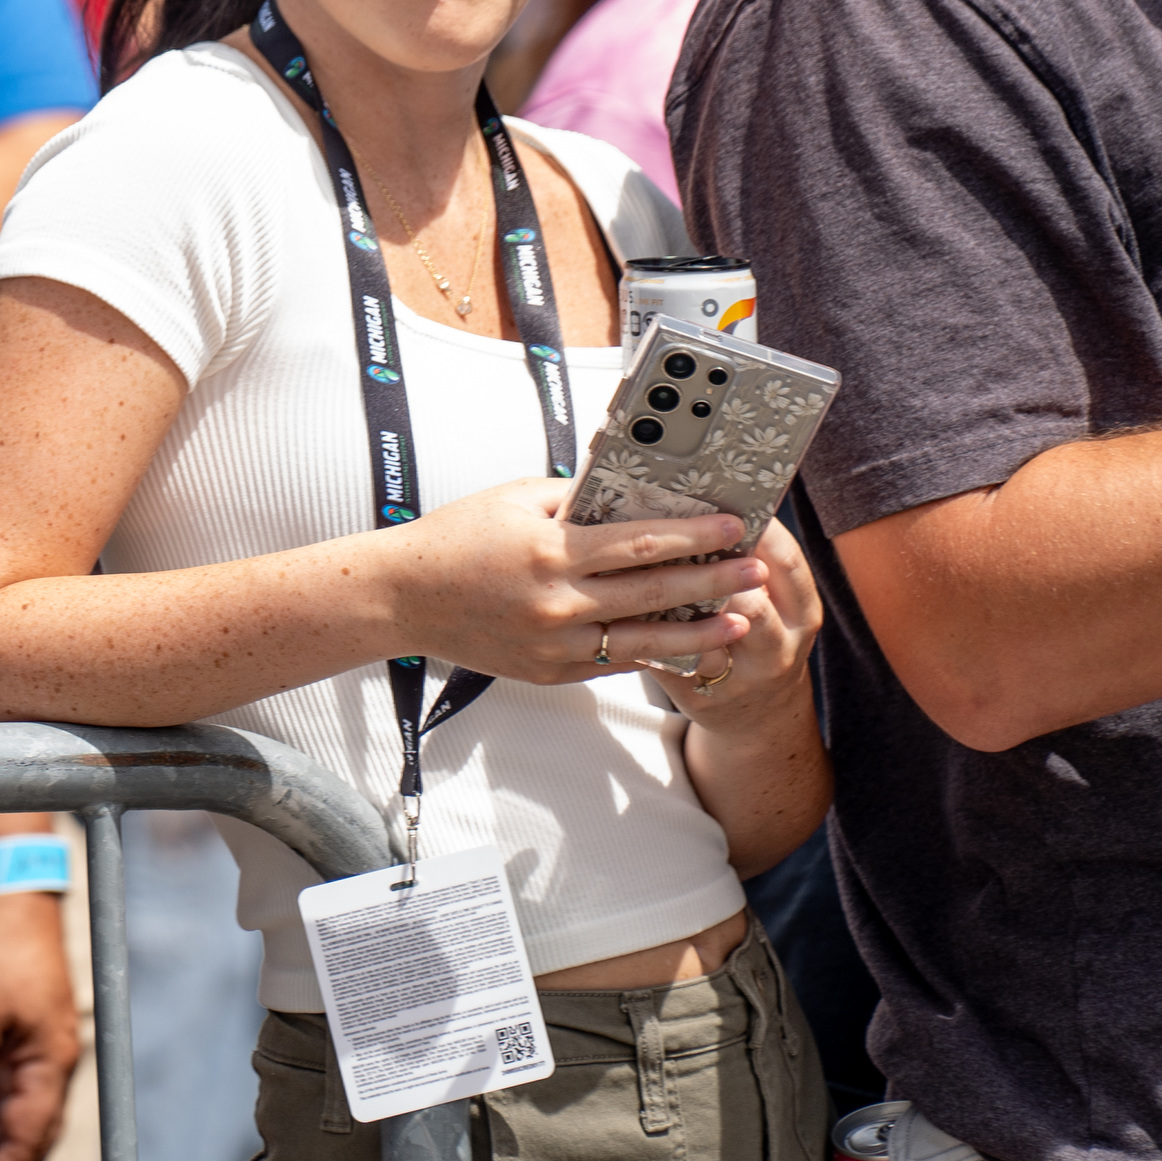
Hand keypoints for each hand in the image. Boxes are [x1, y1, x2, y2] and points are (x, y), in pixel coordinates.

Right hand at [388, 479, 761, 683]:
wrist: (403, 597)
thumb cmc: (456, 537)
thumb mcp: (513, 500)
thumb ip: (574, 496)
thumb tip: (627, 487)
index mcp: (552, 552)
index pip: (639, 542)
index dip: (692, 534)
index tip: (734, 526)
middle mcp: (558, 604)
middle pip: (652, 593)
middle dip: (713, 581)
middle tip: (758, 571)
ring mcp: (555, 646)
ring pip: (643, 640)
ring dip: (698, 630)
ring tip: (742, 620)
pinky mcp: (548, 673)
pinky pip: (612, 662)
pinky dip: (653, 653)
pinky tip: (687, 644)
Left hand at [640, 517, 822, 732]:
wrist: (761, 716)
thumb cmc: (756, 637)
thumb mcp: (773, 601)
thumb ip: (744, 562)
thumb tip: (696, 499)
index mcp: (800, 609)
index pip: (787, 560)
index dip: (755, 528)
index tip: (720, 498)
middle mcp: (781, 644)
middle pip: (752, 602)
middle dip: (713, 571)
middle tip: (676, 535)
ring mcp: (743, 676)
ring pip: (712, 636)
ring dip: (679, 602)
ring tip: (648, 569)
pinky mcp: (704, 696)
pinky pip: (674, 660)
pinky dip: (649, 633)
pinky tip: (623, 609)